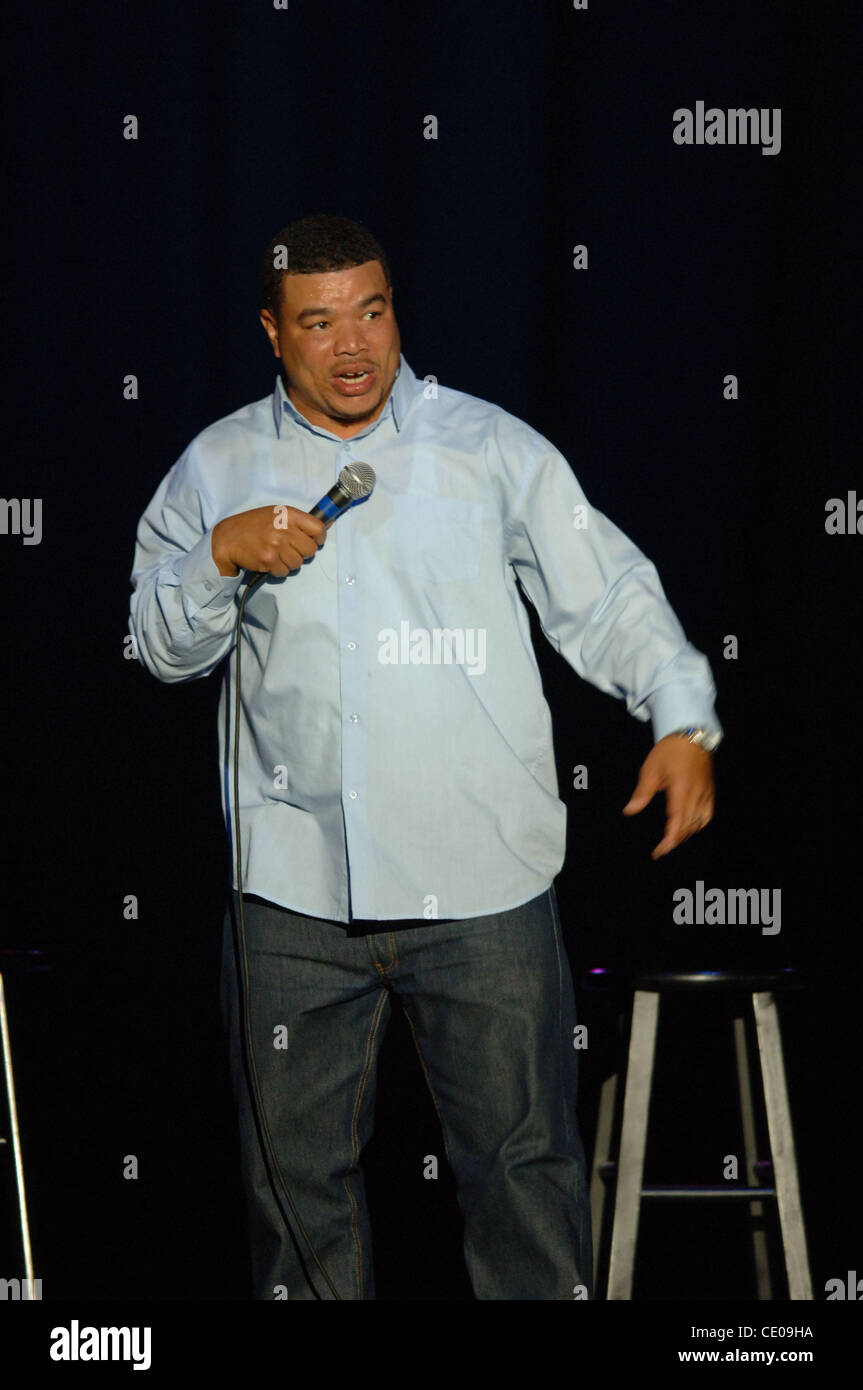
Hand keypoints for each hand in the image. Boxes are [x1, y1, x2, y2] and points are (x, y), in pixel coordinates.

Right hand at [211, 505, 326, 576]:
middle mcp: (284, 528)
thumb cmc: (254, 525)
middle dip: (302, 553)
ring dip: (289, 563)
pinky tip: (269, 561)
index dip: (319, 538)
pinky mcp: (268, 560)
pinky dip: (278, 570)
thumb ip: (299, 521)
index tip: (314, 541)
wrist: (228, 538)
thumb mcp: (276, 514)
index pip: (318, 528)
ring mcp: (276, 545)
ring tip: (276, 554)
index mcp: (288, 514)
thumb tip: (328, 525)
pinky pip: (284, 572)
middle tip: (289, 549)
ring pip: (298, 563)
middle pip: (310, 550)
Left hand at [622, 734, 714, 858]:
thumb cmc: (670, 750)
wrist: (691, 733)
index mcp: (681, 791)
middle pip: (689, 827)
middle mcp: (697, 795)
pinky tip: (689, 827)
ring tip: (672, 839)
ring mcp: (706, 793)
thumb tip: (630, 811)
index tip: (658, 853)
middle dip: (675, 841)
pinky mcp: (710, 790)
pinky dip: (698, 825)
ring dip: (686, 834)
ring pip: (700, 824)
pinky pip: (707, 815)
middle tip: (661, 849)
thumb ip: (642, 793)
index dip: (668, 842)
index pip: (677, 824)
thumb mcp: (651, 769)